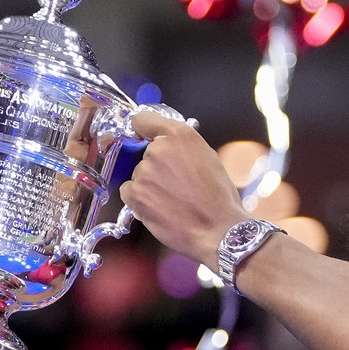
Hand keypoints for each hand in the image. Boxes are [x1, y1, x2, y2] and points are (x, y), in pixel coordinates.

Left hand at [119, 113, 248, 267]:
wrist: (218, 229)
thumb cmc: (219, 198)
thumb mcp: (209, 158)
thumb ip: (184, 147)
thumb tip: (170, 147)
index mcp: (180, 134)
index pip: (143, 119)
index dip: (142, 130)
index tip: (142, 137)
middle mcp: (158, 148)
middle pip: (143, 153)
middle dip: (155, 166)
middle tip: (175, 183)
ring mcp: (144, 171)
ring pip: (138, 174)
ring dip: (149, 184)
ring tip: (172, 200)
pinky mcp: (135, 193)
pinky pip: (129, 191)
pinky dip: (139, 200)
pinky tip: (160, 208)